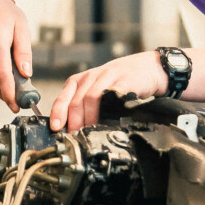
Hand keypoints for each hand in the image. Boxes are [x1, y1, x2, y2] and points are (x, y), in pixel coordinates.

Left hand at [49, 50, 168, 131]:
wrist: (147, 68)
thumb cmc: (119, 82)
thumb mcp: (97, 90)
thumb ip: (84, 106)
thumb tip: (72, 130)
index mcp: (80, 81)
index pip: (63, 97)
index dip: (58, 113)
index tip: (56, 128)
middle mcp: (91, 77)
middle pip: (76, 101)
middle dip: (74, 122)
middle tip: (76, 136)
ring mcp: (107, 77)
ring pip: (91, 98)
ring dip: (89, 118)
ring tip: (90, 131)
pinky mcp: (124, 80)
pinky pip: (112, 94)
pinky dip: (108, 108)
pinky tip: (108, 119)